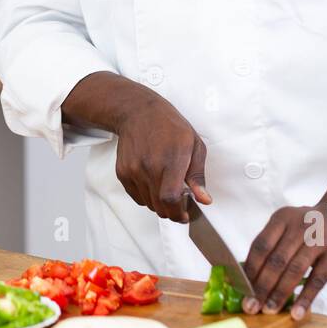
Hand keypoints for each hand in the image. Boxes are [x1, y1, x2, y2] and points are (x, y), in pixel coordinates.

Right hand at [112, 89, 211, 221]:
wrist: (138, 112)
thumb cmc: (169, 126)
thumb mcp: (194, 145)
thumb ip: (198, 175)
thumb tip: (204, 199)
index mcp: (171, 160)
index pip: (170, 198)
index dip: (178, 213)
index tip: (185, 215)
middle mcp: (149, 167)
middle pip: (159, 206)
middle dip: (171, 212)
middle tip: (178, 205)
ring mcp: (133, 170)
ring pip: (148, 203)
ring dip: (159, 204)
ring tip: (165, 187)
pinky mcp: (122, 173)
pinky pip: (136, 196)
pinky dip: (146, 197)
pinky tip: (153, 182)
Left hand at [243, 202, 326, 320]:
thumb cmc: (308, 228)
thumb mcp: (288, 226)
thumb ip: (271, 246)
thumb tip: (246, 278)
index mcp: (282, 218)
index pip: (261, 246)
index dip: (250, 270)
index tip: (241, 289)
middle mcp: (300, 226)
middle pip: (276, 260)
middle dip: (261, 287)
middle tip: (251, 306)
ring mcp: (320, 239)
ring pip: (295, 270)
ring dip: (280, 294)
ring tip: (269, 311)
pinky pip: (318, 280)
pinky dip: (305, 298)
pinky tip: (296, 312)